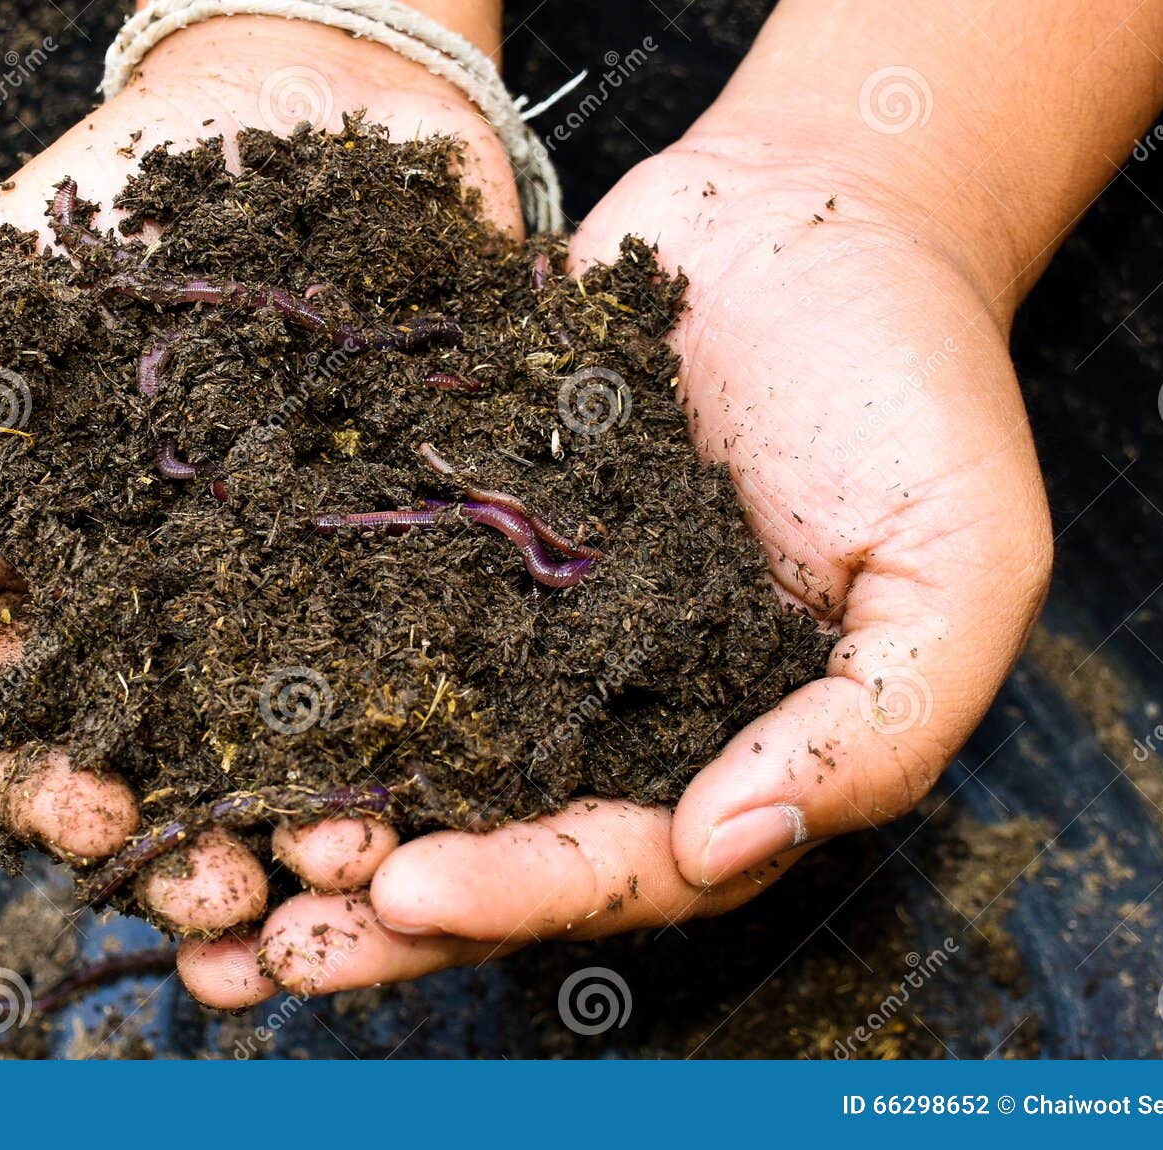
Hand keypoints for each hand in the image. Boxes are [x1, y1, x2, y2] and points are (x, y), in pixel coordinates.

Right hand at [0, 13, 520, 999]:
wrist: (298, 96)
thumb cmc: (109, 206)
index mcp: (80, 577)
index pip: (55, 722)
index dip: (64, 790)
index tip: (96, 822)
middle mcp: (205, 602)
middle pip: (199, 762)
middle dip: (210, 839)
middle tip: (241, 894)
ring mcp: (328, 575)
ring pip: (330, 731)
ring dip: (334, 811)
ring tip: (361, 853)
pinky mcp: (438, 535)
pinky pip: (452, 640)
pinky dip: (456, 713)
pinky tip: (467, 767)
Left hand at [182, 121, 1051, 1004]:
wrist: (818, 213)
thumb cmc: (917, 389)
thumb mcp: (960, 570)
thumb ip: (871, 726)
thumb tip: (725, 846)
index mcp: (730, 748)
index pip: (622, 861)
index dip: (521, 892)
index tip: (411, 895)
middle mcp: (613, 705)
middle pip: (491, 836)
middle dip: (381, 904)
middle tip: (265, 942)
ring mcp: (527, 620)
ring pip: (411, 745)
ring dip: (316, 813)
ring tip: (202, 866)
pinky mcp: (462, 525)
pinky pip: (372, 601)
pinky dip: (296, 655)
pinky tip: (207, 688)